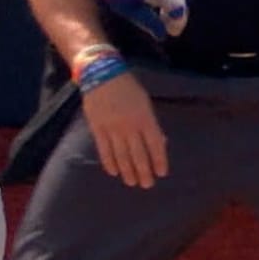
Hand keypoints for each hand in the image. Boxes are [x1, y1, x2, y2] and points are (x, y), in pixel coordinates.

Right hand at [81, 73, 167, 188]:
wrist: (101, 74)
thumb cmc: (127, 87)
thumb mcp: (145, 102)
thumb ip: (152, 123)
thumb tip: (160, 142)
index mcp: (145, 118)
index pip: (155, 145)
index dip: (159, 160)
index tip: (161, 173)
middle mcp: (130, 126)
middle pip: (138, 154)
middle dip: (144, 171)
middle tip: (147, 185)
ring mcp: (112, 128)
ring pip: (121, 155)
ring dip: (127, 171)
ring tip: (131, 182)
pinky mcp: (97, 127)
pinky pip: (104, 149)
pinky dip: (109, 162)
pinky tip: (113, 172)